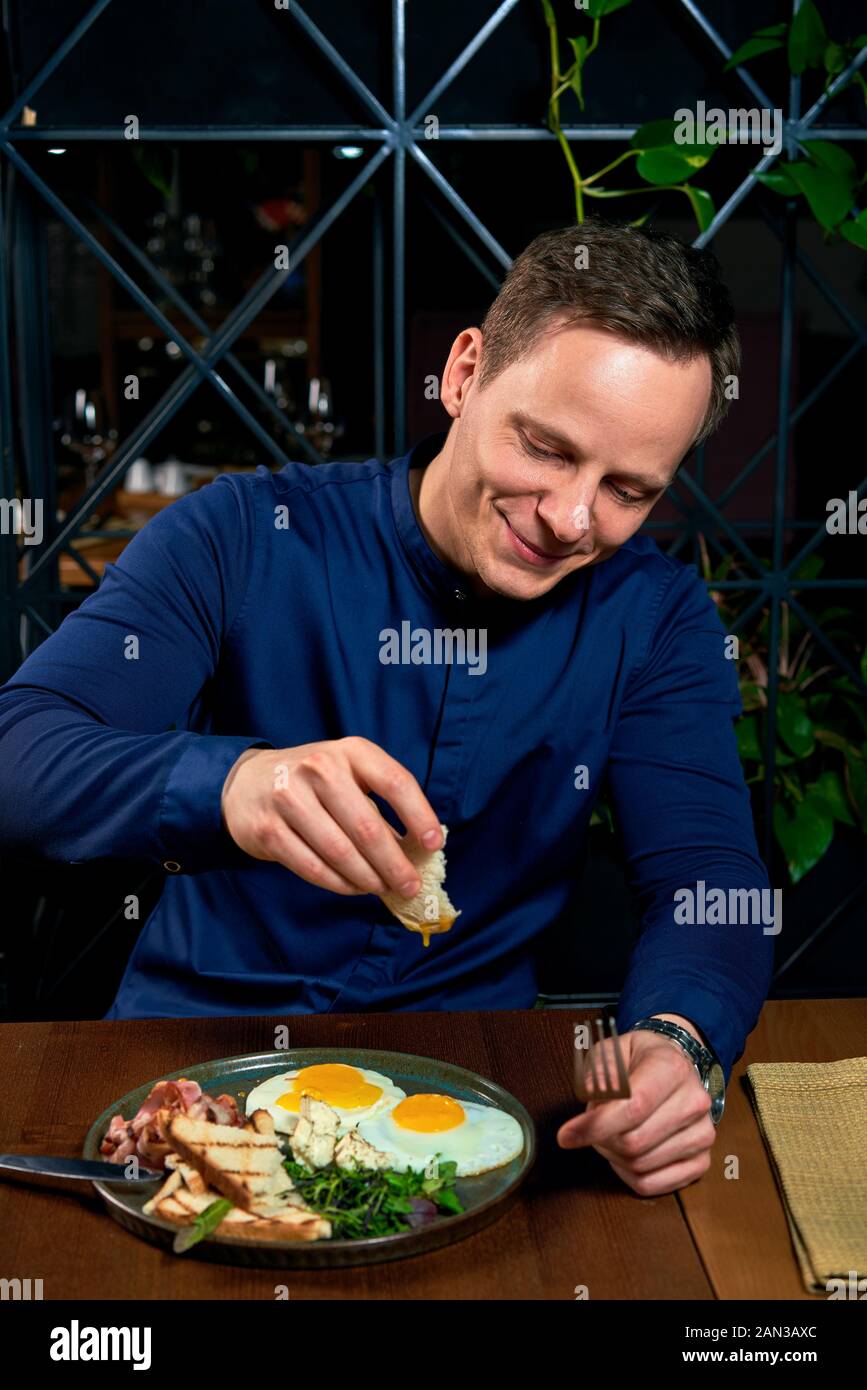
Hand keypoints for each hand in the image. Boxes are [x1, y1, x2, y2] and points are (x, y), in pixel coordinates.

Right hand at [221, 738, 441, 898]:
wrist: (246, 784)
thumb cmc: (312, 783)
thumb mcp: (347, 776)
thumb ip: (379, 806)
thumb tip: (415, 851)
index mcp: (349, 751)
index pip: (395, 782)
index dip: (419, 816)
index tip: (433, 844)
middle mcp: (318, 768)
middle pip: (368, 826)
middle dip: (394, 863)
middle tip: (410, 885)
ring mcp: (289, 798)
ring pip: (340, 852)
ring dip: (368, 878)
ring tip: (382, 888)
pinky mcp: (268, 829)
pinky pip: (313, 867)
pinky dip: (339, 884)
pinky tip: (354, 887)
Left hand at [557, 1028, 715, 1195]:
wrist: (676, 1068)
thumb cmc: (638, 1061)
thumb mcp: (613, 1050)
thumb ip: (598, 1069)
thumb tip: (593, 1094)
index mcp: (671, 1068)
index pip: (633, 1106)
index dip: (596, 1125)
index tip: (565, 1136)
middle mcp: (694, 1102)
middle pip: (634, 1142)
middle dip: (601, 1139)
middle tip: (592, 1125)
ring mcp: (702, 1134)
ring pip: (640, 1166)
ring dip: (612, 1155)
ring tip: (611, 1133)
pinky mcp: (701, 1162)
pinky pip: (652, 1185)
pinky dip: (627, 1175)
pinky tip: (622, 1155)